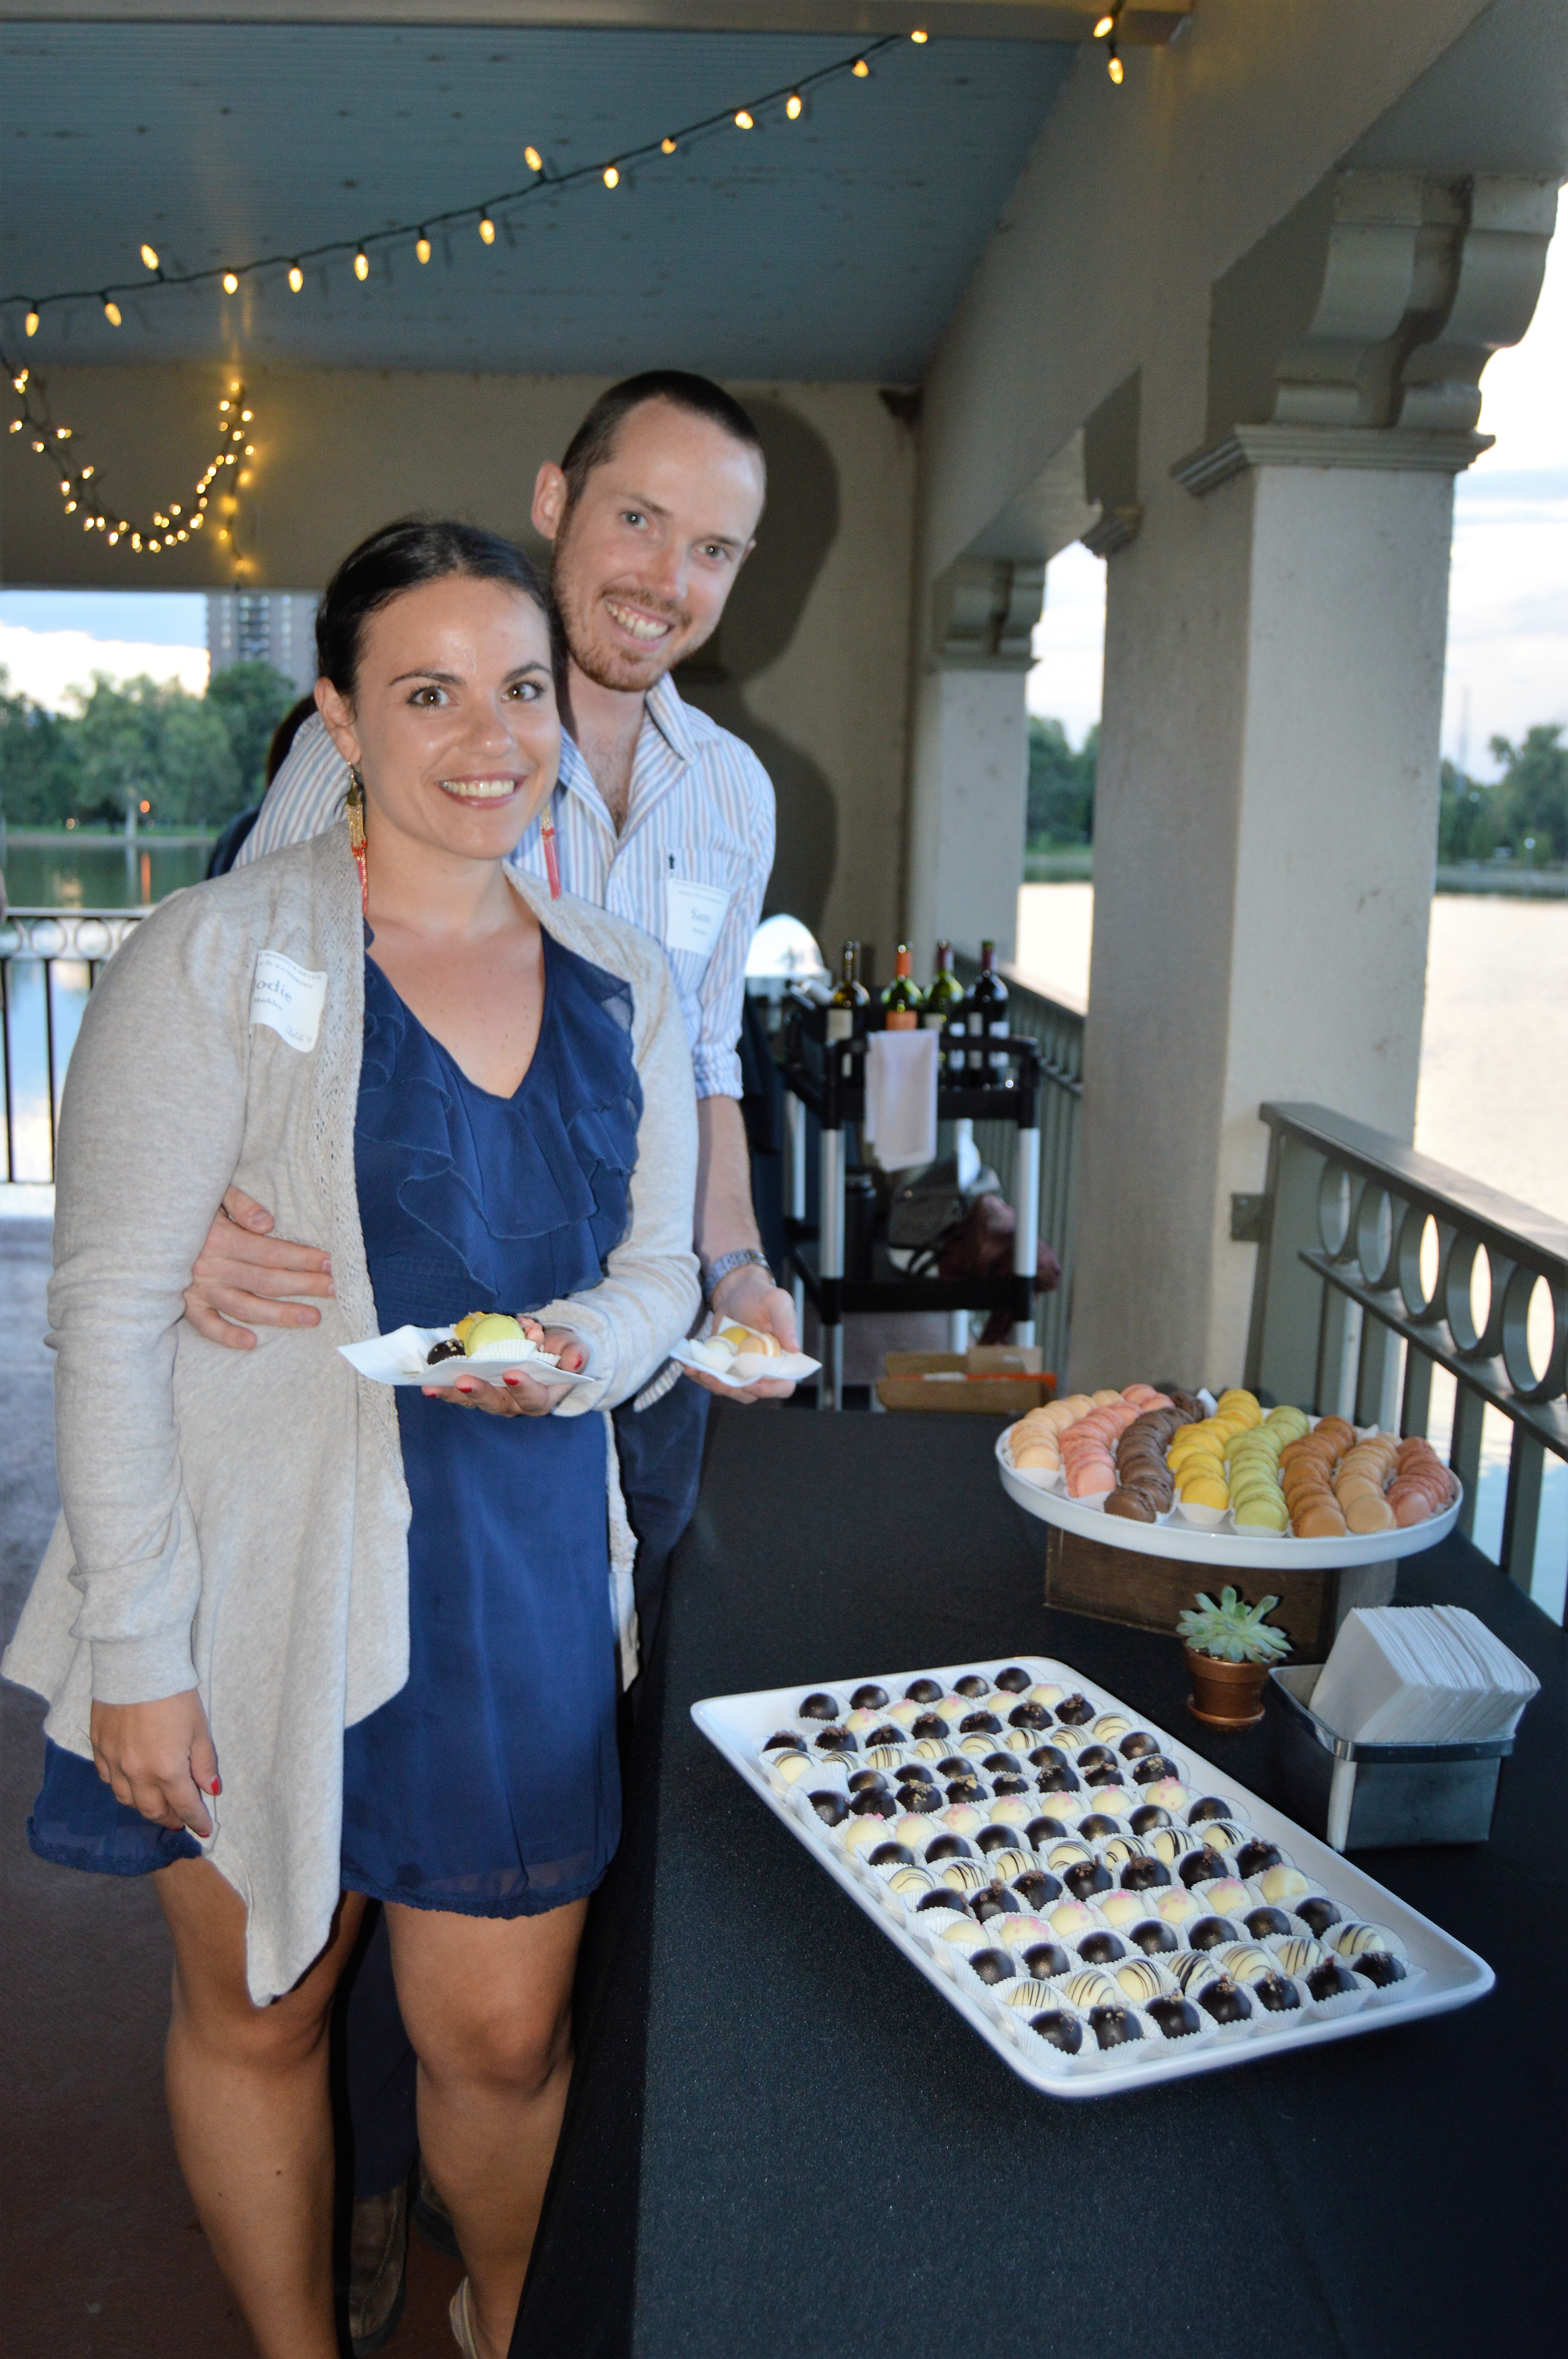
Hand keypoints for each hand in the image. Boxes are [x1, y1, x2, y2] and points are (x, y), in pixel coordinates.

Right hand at [90, 1690, 218, 1837]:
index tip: (204, 1829)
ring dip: (144, 1806)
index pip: (184, 1806)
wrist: (136, 1664)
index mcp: (166, 1770)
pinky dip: (121, 1787)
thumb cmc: (174, 1694)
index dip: (197, 1820)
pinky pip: (108, 1779)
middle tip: (181, 1820)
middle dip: (169, 1818)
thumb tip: (211, 1790)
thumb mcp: (200, 1728)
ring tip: (158, 1806)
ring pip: (127, 1799)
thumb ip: (204, 1763)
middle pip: (152, 1810)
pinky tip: (131, 1783)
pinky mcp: (99, 1748)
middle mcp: (136, 1773)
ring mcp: (114, 1762)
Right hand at [183, 1187, 333, 1350]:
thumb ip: (239, 1203)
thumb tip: (268, 1224)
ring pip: (244, 1306)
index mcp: (219, 1238)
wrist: (137, 1224)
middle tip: (335, 1290)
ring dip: (279, 1314)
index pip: (270, 1252)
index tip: (330, 1263)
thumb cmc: (182, 1205)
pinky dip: (226, 1336)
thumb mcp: (210, 1192)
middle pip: (265, 1280)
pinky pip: (205, 1325)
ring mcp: (195, 1288)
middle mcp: (209, 1267)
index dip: (302, 1257)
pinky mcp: (182, 1303)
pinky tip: (251, 1343)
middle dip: (303, 1285)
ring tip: (312, 1318)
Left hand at [422, 1320, 586, 1416]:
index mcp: (542, 1398)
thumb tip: (574, 1360)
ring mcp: (494, 1396)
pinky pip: (459, 1390)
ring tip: (433, 1386)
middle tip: (465, 1380)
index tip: (511, 1374)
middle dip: (480, 1392)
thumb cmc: (561, 1351)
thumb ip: (575, 1354)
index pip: (533, 1398)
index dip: (523, 1388)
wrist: (548, 1350)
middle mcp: (515, 1403)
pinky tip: (428, 1380)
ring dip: (452, 1394)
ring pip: (472, 1400)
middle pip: (496, 1403)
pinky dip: (444, 1385)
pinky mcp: (478, 1387)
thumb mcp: (574, 1348)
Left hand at [686, 1264, 798, 1402]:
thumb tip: (795, 1348)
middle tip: (713, 1378)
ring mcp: (740, 1369)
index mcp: (781, 1359)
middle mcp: (762, 1369)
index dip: (769, 1390)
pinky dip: (700, 1375)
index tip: (752, 1383)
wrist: (735, 1291)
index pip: (782, 1385)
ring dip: (713, 1385)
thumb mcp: (777, 1301)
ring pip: (729, 1389)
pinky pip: (712, 1378)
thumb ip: (786, 1322)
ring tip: (698, 1371)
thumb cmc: (761, 1295)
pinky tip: (689, 1365)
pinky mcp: (722, 1365)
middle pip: (751, 1392)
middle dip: (731, 1389)